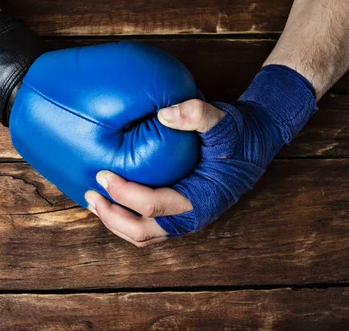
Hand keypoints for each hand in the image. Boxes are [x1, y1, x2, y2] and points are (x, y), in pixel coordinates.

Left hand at [85, 65, 317, 245]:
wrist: (257, 141)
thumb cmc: (239, 133)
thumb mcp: (223, 120)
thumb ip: (196, 114)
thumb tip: (163, 114)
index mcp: (201, 201)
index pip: (153, 207)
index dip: (124, 193)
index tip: (102, 173)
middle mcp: (192, 217)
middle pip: (142, 232)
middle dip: (112, 217)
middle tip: (91, 193)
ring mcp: (185, 219)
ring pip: (143, 235)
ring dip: (116, 223)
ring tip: (94, 202)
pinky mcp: (180, 212)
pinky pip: (149, 227)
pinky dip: (126, 219)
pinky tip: (112, 201)